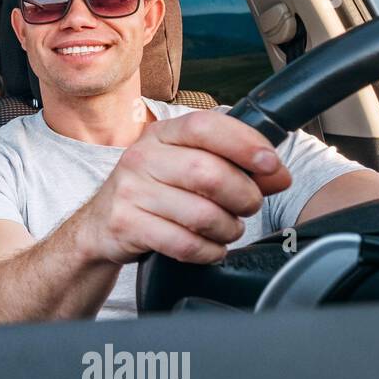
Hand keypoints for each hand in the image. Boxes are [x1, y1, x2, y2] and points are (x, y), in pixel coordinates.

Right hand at [74, 111, 292, 265]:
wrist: (99, 227)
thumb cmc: (153, 194)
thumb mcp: (185, 167)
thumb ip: (232, 165)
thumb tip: (278, 175)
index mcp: (161, 135)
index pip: (205, 126)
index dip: (244, 143)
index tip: (271, 165)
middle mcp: (142, 157)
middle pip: (209, 173)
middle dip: (243, 196)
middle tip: (248, 207)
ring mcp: (130, 191)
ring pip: (201, 215)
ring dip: (228, 229)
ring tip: (227, 230)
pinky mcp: (126, 224)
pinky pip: (184, 244)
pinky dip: (208, 251)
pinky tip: (210, 249)